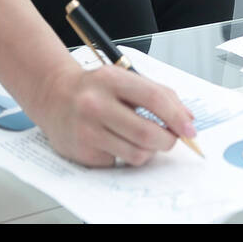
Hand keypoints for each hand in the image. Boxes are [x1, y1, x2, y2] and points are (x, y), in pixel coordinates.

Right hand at [30, 58, 196, 167]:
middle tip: (170, 139)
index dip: (176, 117)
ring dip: (147, 151)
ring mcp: (87, 129)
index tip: (189, 129)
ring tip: (140, 139)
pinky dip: (123, 155)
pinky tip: (113, 142)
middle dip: (167, 141)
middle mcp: (96, 104)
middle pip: (147, 133)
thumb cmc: (94, 88)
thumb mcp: (123, 79)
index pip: (154, 99)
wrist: (53, 94)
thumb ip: (158, 94)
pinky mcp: (83, 151)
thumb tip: (187, 119)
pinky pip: (118, 162)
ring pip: (136, 153)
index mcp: (111, 79)